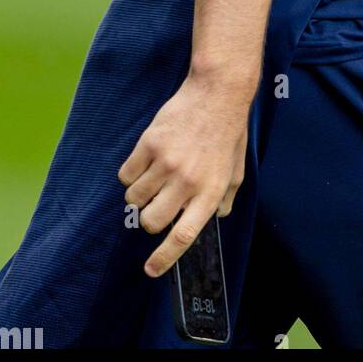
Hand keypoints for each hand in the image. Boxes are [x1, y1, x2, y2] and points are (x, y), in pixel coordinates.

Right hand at [118, 72, 251, 277]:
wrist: (217, 92)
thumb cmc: (229, 131)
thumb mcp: (236, 168)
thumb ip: (227, 196)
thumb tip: (218, 216)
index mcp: (210, 191)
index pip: (184, 236)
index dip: (165, 258)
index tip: (150, 270)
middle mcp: (187, 181)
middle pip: (152, 221)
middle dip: (150, 220)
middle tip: (156, 205)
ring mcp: (166, 162)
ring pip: (134, 199)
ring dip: (139, 195)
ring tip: (153, 178)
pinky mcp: (149, 144)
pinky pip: (126, 175)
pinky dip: (130, 175)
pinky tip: (144, 163)